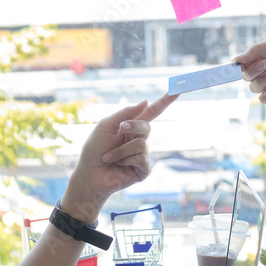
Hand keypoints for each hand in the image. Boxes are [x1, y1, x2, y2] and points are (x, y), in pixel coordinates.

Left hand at [61, 93, 176, 220]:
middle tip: (120, 128)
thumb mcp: (106, 126)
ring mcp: (142, 156)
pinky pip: (141, 159)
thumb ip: (125, 113)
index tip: (176, 91)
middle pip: (146, 127)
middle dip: (133, 126)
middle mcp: (138, 140)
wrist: (88, 174)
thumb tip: (146, 102)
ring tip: (109, 158)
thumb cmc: (94, 150)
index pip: (151, 113)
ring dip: (121, 150)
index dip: (164, 102)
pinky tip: (118, 166)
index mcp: (131, 128)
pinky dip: (126, 160)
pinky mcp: (142, 170)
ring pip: (141, 144)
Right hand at [233, 35, 265, 104]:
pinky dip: (264, 98)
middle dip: (251, 72)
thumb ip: (256, 51)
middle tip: (265, 65)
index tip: (234, 67)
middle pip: (247, 76)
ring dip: (260, 82)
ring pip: (255, 88)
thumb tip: (235, 60)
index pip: (245, 62)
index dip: (239, 65)